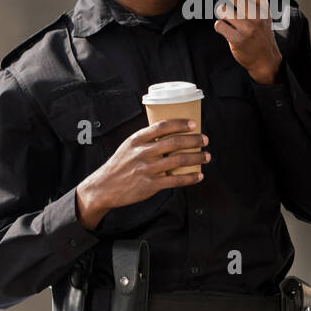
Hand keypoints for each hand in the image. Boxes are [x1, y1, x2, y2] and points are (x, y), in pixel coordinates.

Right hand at [74, 119, 209, 229]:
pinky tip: (198, 175)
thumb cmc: (119, 165)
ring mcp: (148, 169)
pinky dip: (190, 178)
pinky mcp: (151, 185)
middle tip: (204, 139)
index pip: (162, 126)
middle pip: (174, 142)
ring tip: (206, 156)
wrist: (104, 187)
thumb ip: (146, 140)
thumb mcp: (128, 146)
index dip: (180, 123)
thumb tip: (168, 134)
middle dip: (193, 140)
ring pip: (178, 160)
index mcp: (137, 140)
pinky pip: (175, 180)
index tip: (193, 123)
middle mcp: (143, 152)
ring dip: (196, 157)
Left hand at [197, 0, 282, 84]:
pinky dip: (221, 27)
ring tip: (232, 21)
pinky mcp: (238, 40)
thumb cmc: (258, 30)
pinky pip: (219, 25)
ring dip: (222, 13)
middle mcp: (257, 14)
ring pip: (222, 9)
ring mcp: (248, 27)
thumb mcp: (260, 11)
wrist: (265, 58)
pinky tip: (230, 32)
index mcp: (262, 4)